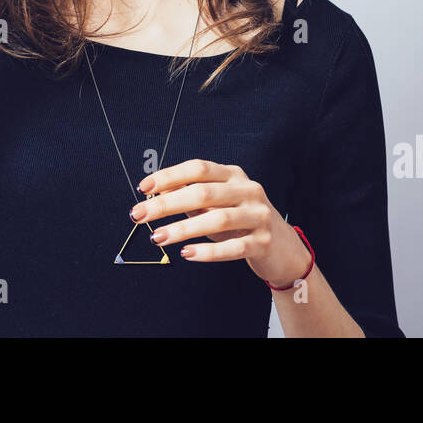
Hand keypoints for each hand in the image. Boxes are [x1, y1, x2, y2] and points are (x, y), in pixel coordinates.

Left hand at [129, 159, 311, 287]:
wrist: (283, 248)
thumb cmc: (241, 223)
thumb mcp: (217, 204)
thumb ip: (192, 196)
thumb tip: (157, 192)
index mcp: (233, 175)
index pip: (198, 168)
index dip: (169, 176)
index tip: (144, 188)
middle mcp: (248, 190)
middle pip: (203, 192)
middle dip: (167, 204)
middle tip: (139, 215)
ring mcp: (258, 215)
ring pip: (218, 219)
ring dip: (183, 229)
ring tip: (158, 238)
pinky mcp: (263, 242)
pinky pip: (233, 247)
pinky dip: (208, 251)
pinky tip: (187, 254)